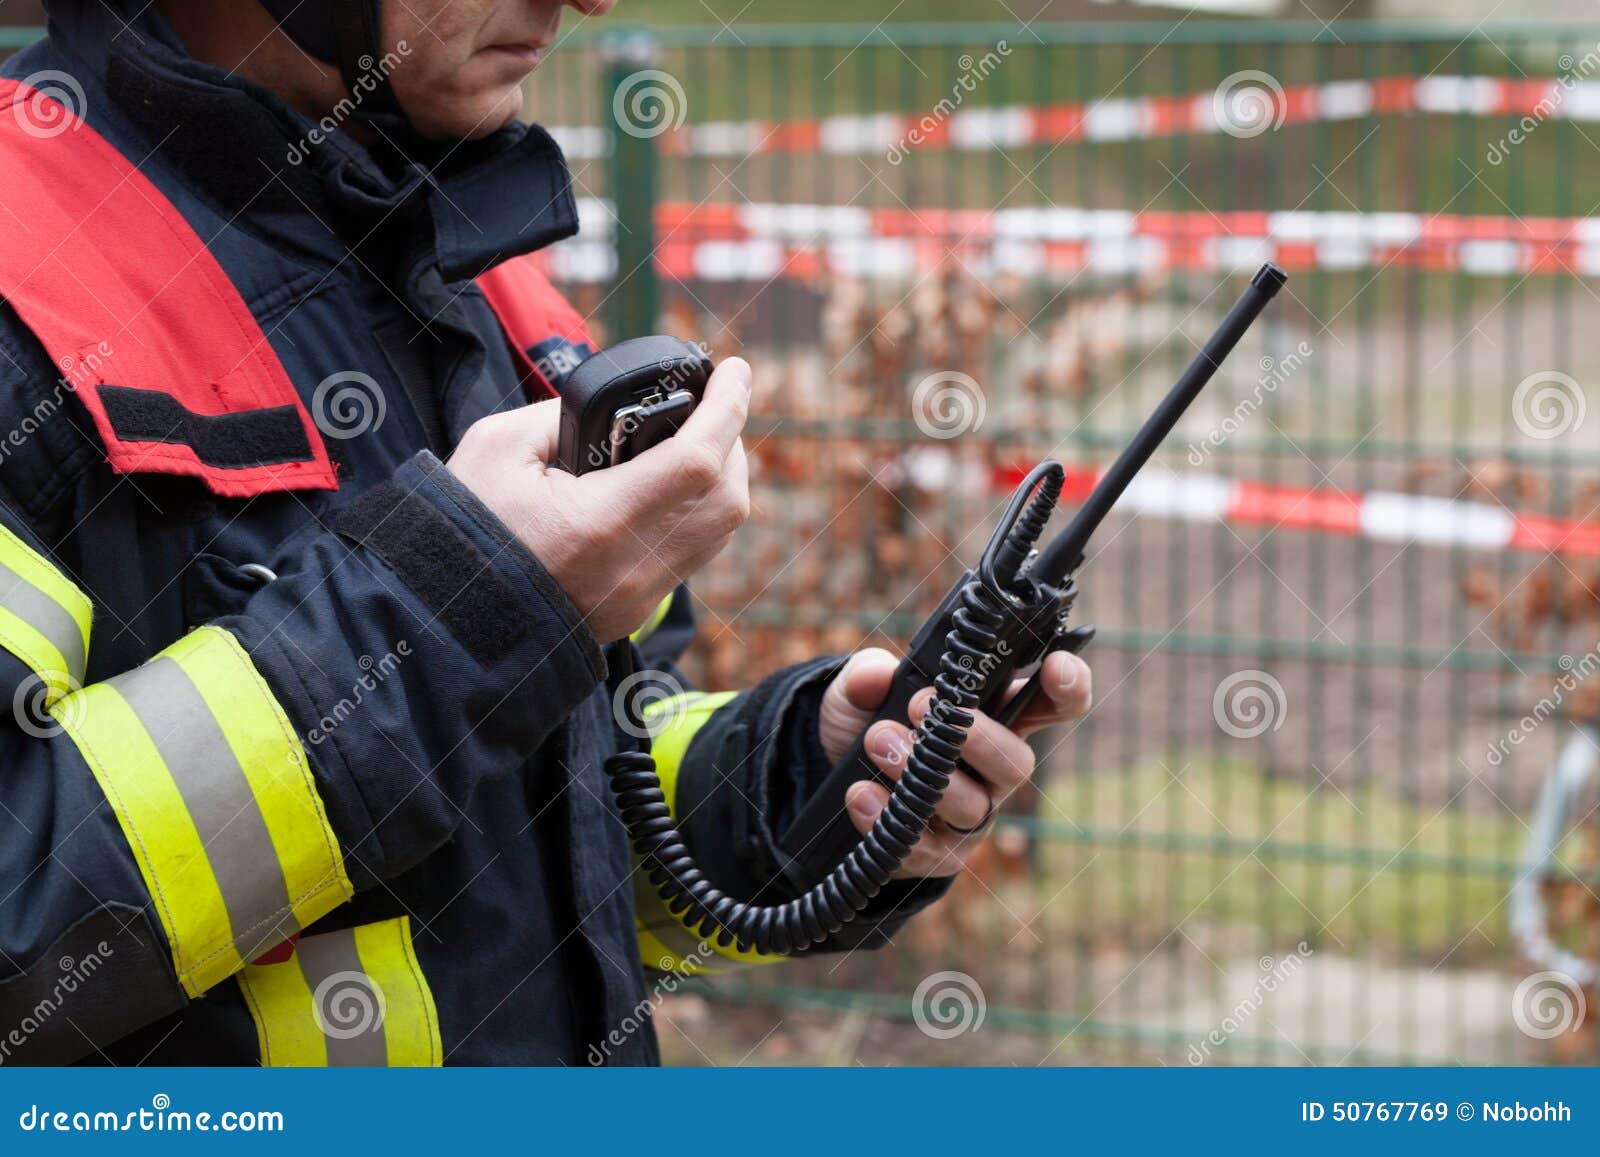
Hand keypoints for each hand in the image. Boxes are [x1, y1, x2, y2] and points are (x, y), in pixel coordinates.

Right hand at [447, 357, 751, 642]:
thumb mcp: (498, 449)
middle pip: (727, 497)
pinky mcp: (636, 608)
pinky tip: (675, 484)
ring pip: (720, 530)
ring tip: (698, 438)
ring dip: (723, 478)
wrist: (447, 618)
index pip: (698, 459)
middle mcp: (635, 564)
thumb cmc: (465, 531)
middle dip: (731, 441)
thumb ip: (560, 417)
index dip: (728, 408)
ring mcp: (640, 593)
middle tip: (713, 404)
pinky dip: (701, 511)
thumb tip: (609, 410)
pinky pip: (695, 552)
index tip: (736, 370)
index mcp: (602, 522)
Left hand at [816, 647, 1091, 877]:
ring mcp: (969, 815)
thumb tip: (877, 675)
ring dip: (923, 774)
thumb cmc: (866, 721)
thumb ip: (868, 674)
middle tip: (919, 707)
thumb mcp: (859, 690)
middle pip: (1017, 763)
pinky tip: (861, 793)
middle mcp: (992, 770)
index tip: (1057, 664)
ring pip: (972, 808)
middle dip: (975, 737)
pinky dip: (889, 819)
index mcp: (994, 716)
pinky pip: (926, 849)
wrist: (827, 774)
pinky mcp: (936, 853)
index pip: (1049, 703)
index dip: (1068, 687)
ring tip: (878, 741)